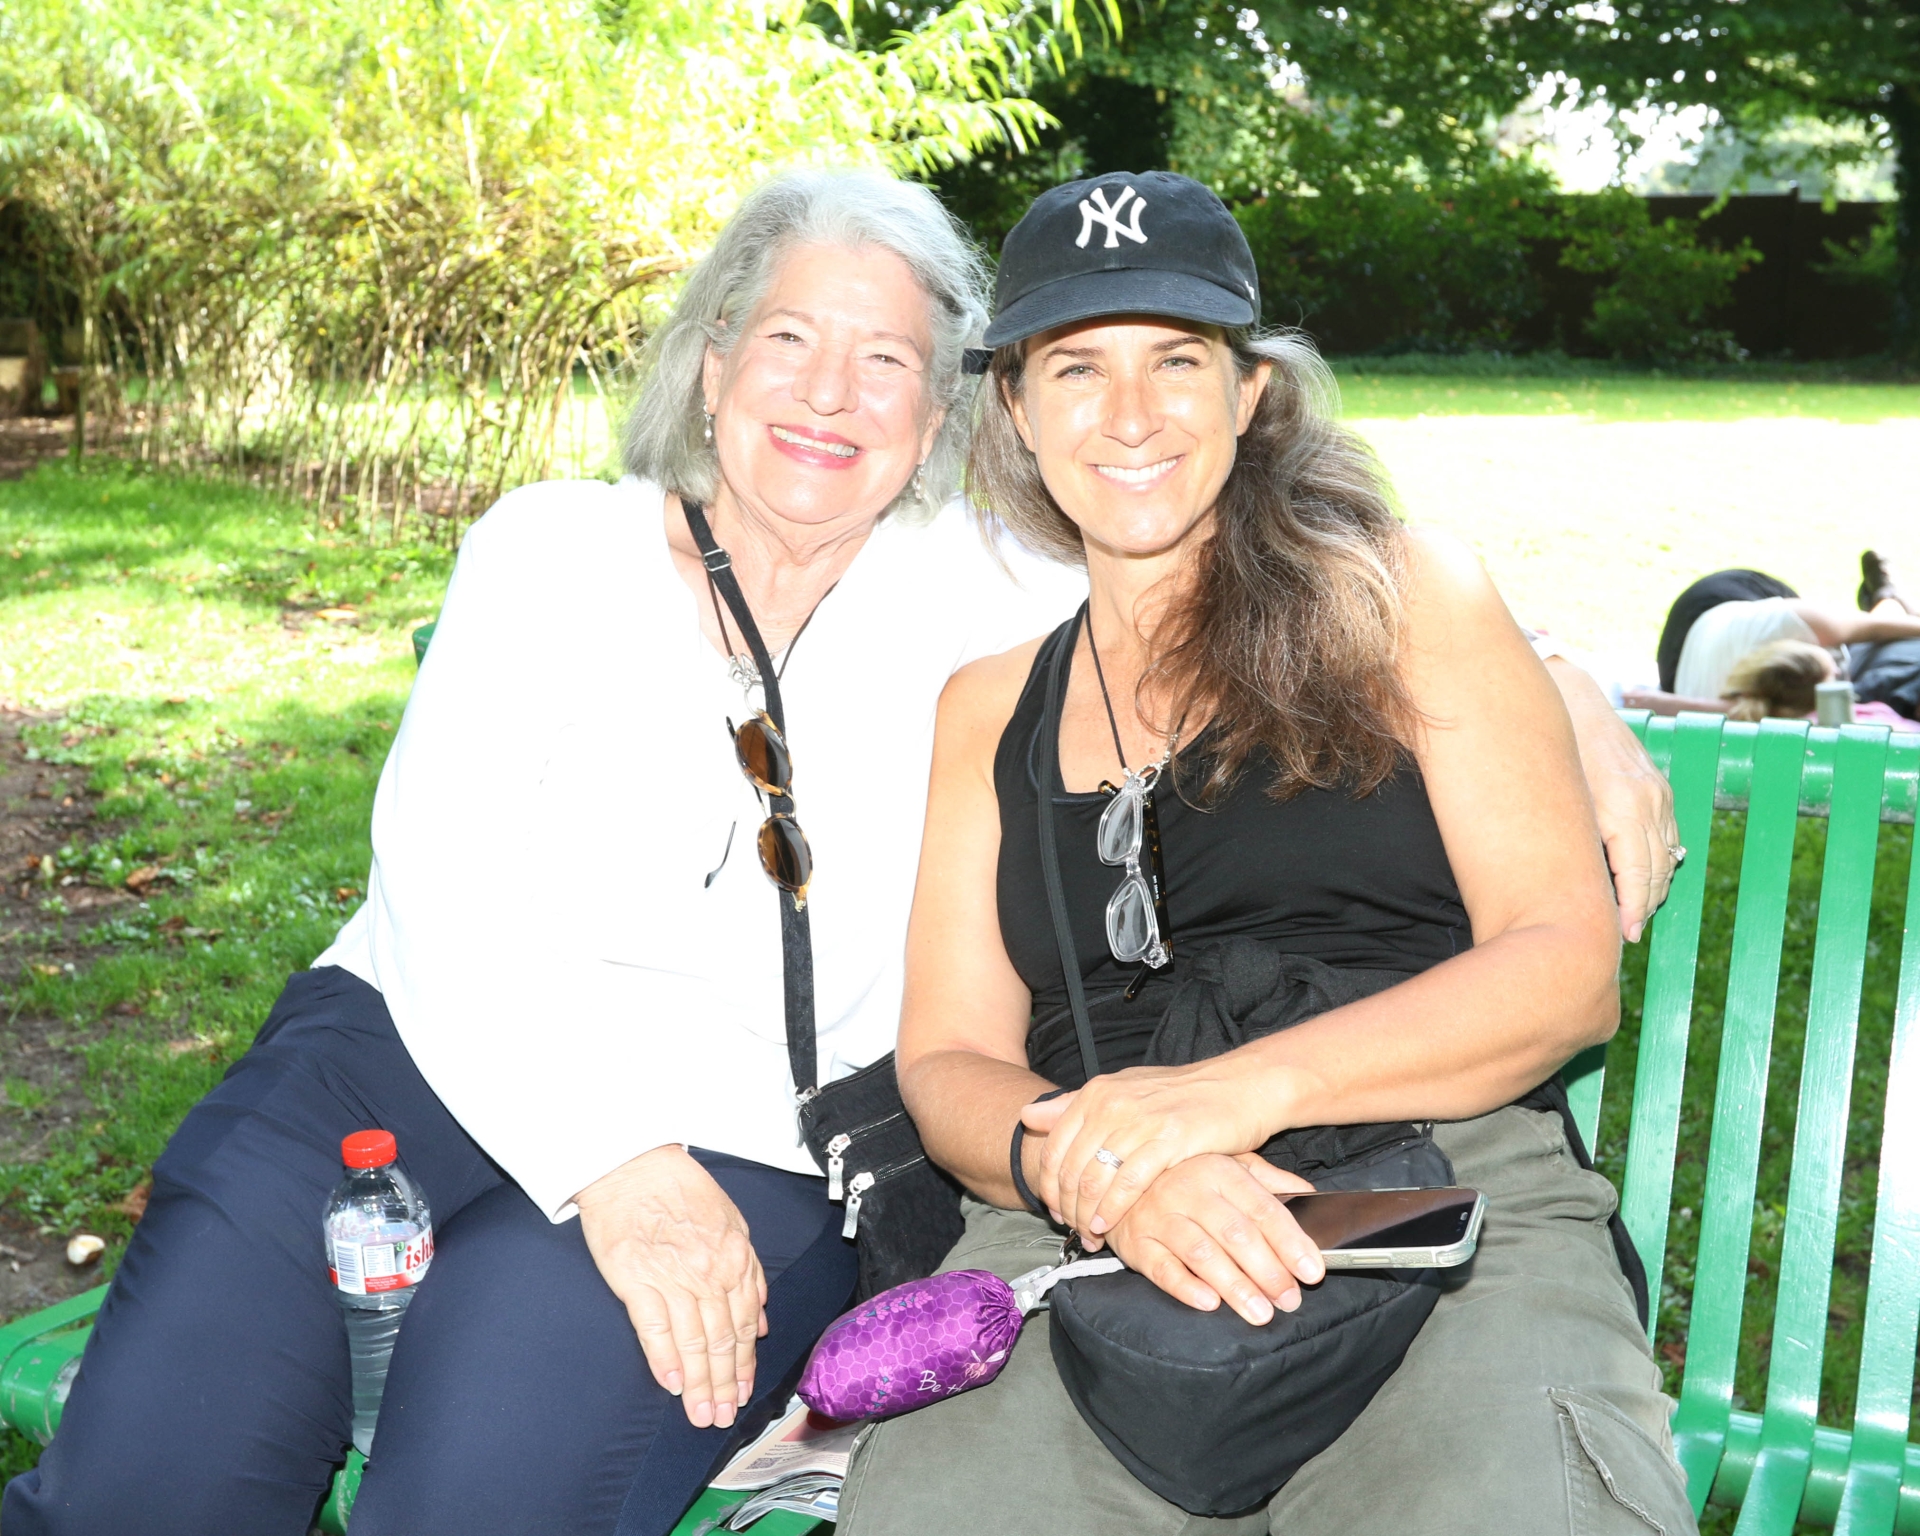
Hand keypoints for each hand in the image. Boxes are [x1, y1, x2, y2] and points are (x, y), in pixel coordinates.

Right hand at [576, 1145, 767, 1428]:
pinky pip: (655, 1327)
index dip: (744, 1365)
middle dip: (724, 1385)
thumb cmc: (682, 1190)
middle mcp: (709, 1273)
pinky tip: (672, 1383)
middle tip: (722, 1418)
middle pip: (720, 1341)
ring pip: (692, 1342)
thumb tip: (762, 1320)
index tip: (743, 1394)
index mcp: (735, 1259)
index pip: (744, 1325)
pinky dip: (665, 1358)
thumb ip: (750, 1272)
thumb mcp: (733, 1222)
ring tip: (700, 1413)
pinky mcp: (636, 1279)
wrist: (634, 1164)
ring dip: (699, 1383)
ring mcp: (672, 1277)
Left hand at [1023, 1059, 1283, 1241]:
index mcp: (1096, 1092)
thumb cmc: (1180, 1096)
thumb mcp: (1123, 1091)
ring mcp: (1138, 1120)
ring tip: (1090, 1237)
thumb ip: (1073, 1106)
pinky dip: (1113, 1210)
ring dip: (1087, 1216)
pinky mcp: (1168, 1139)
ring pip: (1094, 1179)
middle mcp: (1111, 1103)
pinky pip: (1128, 1183)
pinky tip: (1110, 1227)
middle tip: (1072, 1233)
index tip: (1056, 1212)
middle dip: (1067, 1208)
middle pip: (1070, 1169)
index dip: (1049, 1187)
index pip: (1054, 1149)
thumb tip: (1027, 1115)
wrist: (1238, 1087)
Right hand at [1104, 1154, 1322, 1322]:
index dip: (1290, 1241)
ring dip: (1234, 1286)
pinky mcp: (1137, 1244)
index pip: (1262, 1208)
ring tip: (1260, 1312)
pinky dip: (1186, 1287)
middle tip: (1289, 1298)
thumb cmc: (1183, 1175)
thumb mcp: (1228, 1164)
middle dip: (1268, 1270)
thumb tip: (1310, 1194)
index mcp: (1218, 1170)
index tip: (1312, 1270)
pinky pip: (1162, 1268)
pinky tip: (1209, 1303)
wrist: (1117, 1178)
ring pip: (1202, 1254)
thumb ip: (1269, 1180)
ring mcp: (1159, 1217)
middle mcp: (1188, 1190)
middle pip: (1235, 1233)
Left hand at [1548, 658, 1680, 941]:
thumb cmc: (1553, 754)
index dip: (1632, 910)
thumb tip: (1581, 887)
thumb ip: (1577, 842)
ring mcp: (1659, 794)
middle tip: (1627, 932)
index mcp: (1621, 809)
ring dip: (1655, 885)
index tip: (1624, 936)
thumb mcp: (1560, 802)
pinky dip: (1662, 859)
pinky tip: (1651, 876)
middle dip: (1645, 905)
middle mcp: (1648, 803)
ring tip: (1635, 911)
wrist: (1574, 700)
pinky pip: (1669, 835)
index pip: (1638, 876)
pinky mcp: (1660, 788)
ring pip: (1668, 856)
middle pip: (1658, 871)